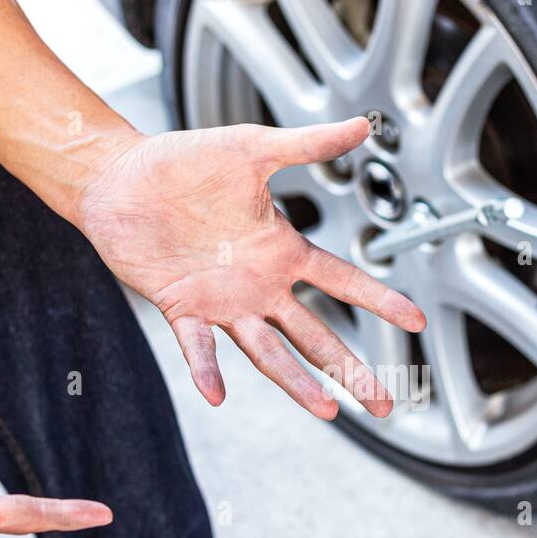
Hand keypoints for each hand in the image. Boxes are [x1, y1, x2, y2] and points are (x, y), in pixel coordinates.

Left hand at [75, 118, 425, 418]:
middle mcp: (260, 286)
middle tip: (385, 403)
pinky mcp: (183, 308)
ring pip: (270, 351)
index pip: (345, 282)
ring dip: (297, 382)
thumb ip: (308, 145)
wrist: (119, 177)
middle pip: (317, 336)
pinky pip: (199, 346)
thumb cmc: (183, 162)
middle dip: (352, 370)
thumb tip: (363, 126)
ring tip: (328, 411)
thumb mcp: (254, 149)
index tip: (417, 321)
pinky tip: (217, 394)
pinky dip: (207, 369)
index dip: (381, 301)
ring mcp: (223, 302)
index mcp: (282, 251)